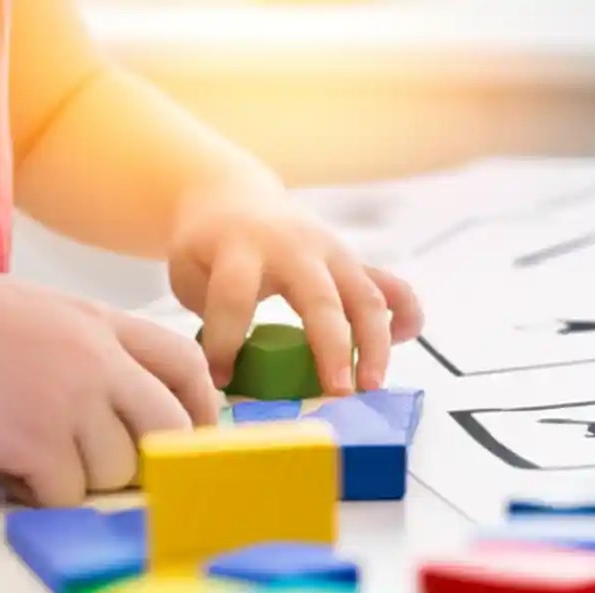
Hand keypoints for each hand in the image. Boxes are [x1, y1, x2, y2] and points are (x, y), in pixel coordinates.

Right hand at [0, 267, 218, 505]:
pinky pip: (67, 493)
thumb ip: (92, 351)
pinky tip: (4, 469)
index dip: (200, 405)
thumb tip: (137, 407)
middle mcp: (96, 358)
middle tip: (111, 469)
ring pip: (117, 469)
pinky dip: (36, 494)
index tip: (194, 433)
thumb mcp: (38, 316)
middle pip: (170, 427)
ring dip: (78, 478)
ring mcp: (68, 399)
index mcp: (99, 321)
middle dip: (149, 460)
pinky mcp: (32, 441)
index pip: (185, 362)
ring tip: (31, 456)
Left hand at [168, 185, 422, 393]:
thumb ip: (209, 311)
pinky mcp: (354, 262)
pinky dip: (406, 314)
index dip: (226, 340)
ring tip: (372, 386)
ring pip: (367, 297)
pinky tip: (405, 341)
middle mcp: (297, 248)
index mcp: (243, 247)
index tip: (221, 378)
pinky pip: (392, 287)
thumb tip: (235, 371)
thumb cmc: (209, 246)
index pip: (235, 295)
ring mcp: (333, 253)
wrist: (237, 198)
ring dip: (376, 344)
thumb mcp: (188, 269)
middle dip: (332, 347)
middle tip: (338, 392)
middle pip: (321, 298)